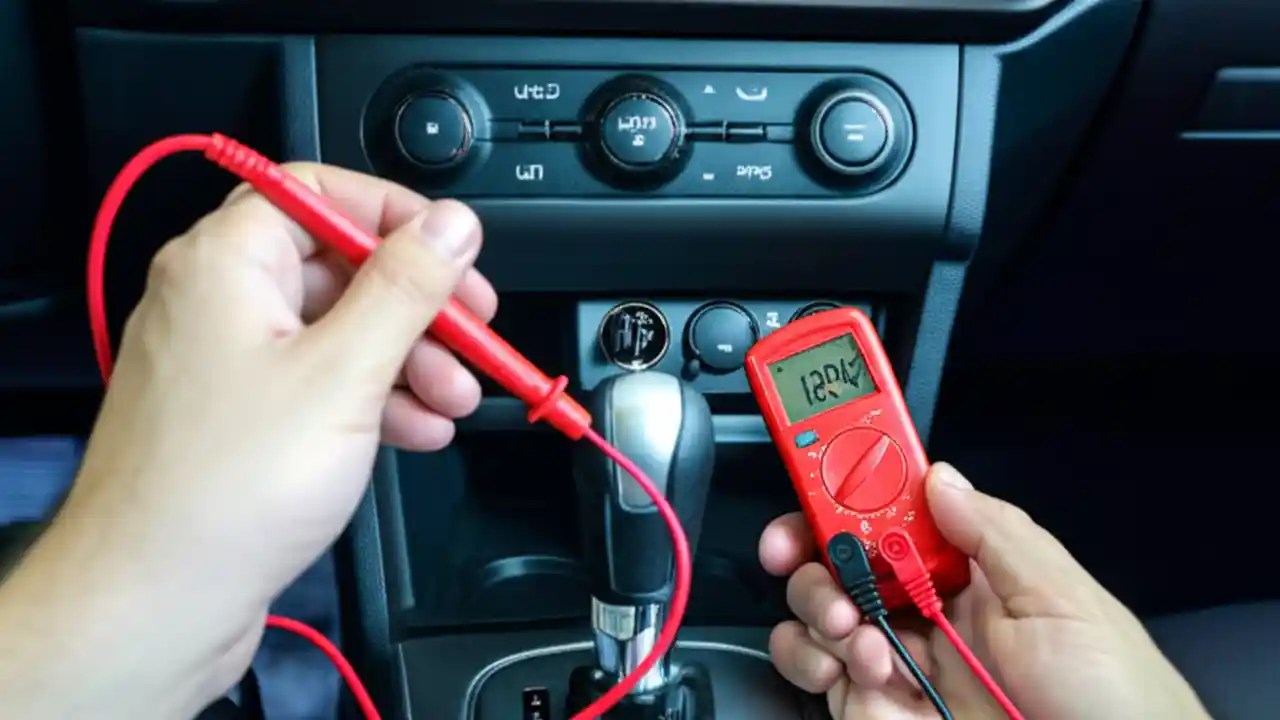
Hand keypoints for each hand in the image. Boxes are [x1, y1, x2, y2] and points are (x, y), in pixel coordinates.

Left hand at [0, 165, 489, 717]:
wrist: (157, 601)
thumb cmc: (222, 493)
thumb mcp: (345, 373)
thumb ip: (406, 288)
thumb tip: (449, 224)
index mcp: (226, 264)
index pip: (319, 193)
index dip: (396, 216)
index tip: (453, 251)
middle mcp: (219, 302)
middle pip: (340, 268)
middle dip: (419, 306)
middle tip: (474, 334)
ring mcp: (229, 362)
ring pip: (338, 332)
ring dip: (409, 361)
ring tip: (456, 400)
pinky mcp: (242, 418)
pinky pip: (321, 384)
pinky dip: (375, 400)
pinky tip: (417, 430)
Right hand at [759, 463, 1209, 719]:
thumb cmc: (1113, 698)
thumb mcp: (1065, 600)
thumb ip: (996, 533)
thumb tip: (938, 477)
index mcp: (971, 571)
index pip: (897, 511)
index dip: (852, 485)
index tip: (819, 470)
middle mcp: (927, 610)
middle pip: (839, 555)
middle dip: (808, 542)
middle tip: (803, 549)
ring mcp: (897, 661)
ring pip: (816, 608)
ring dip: (816, 604)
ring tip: (851, 628)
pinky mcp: (875, 710)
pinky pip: (816, 671)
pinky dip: (813, 658)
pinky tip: (858, 668)